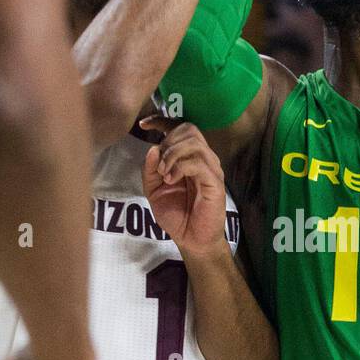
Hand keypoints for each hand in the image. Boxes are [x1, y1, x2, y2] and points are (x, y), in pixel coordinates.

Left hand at [140, 117, 228, 259]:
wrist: (191, 240)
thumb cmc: (176, 215)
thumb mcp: (154, 190)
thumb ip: (150, 170)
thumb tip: (152, 147)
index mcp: (188, 158)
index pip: (180, 128)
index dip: (162, 120)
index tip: (144, 124)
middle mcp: (203, 159)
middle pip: (189, 129)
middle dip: (168, 142)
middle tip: (159, 165)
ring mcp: (211, 169)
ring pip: (193, 143)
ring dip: (172, 154)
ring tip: (164, 173)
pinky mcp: (215, 182)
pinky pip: (198, 162)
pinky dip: (180, 167)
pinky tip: (171, 179)